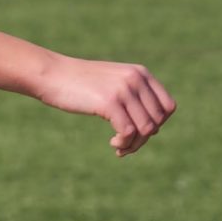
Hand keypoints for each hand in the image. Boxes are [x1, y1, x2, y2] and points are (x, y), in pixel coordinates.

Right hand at [36, 55, 174, 156]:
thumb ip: (135, 100)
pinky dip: (124, 143)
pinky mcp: (109, 102)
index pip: (169, 107)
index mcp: (141, 73)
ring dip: (134, 144)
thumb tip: (155, 129)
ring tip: (119, 147)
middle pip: (158, 121)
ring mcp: (124, 90)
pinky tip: (112, 143)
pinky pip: (129, 132)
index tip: (139, 133)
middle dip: (144, 139)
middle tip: (126, 145)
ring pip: (146, 129)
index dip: (158, 125)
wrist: (52, 74)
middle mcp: (136, 79)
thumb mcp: (113, 85)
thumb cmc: (80, 84)